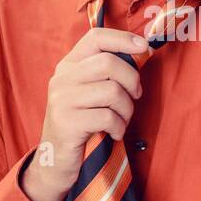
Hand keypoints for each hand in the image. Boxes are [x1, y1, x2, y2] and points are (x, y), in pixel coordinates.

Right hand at [21, 26, 150, 200]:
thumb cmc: (82, 126)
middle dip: (132, 81)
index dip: (124, 39)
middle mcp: (61, 78)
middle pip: (109, 62)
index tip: (144, 47)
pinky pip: (108, 117)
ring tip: (122, 121)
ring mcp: (61, 100)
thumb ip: (107, 73)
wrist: (55, 163)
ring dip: (127, 109)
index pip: (96, 37)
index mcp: (68, 66)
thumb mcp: (89, 93)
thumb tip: (142, 51)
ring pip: (112, 91)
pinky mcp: (67, 123)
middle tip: (135, 97)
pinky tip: (114, 134)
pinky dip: (119, 127)